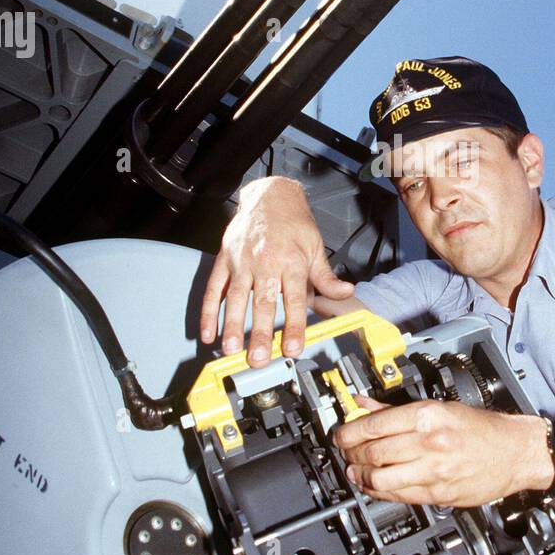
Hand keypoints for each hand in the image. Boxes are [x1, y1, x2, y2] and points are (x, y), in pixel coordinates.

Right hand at [199, 176, 354, 365]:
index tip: (294, 348)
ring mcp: (242, 260)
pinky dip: (209, 311)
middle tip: (258, 358)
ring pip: (237, 297)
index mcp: (292, 261)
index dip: (295, 326)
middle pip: (263, 302)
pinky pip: (215, 288)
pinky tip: (208, 332)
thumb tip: (346, 292)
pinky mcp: (224, 259)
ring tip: (231, 349)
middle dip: (260, 332)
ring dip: (232, 325)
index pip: (295, 299)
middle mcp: (266, 261)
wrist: (270, 196)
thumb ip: (326, 276)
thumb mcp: (315, 247)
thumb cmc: (294, 223)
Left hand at [334, 393, 552, 506]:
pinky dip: (379, 491)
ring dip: (361, 476)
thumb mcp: (440, 408)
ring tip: (356, 472)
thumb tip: (364, 404)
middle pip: (372, 452)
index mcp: (427, 415)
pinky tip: (374, 486)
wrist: (516, 451)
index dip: (348, 433)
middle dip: (351, 455)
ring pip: (380, 477)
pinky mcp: (439, 493)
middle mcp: (429, 441)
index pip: (373, 425)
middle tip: (346, 453)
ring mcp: (434, 470)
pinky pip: (399, 495)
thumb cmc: (483, 429)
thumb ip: (397, 409)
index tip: (340, 435)